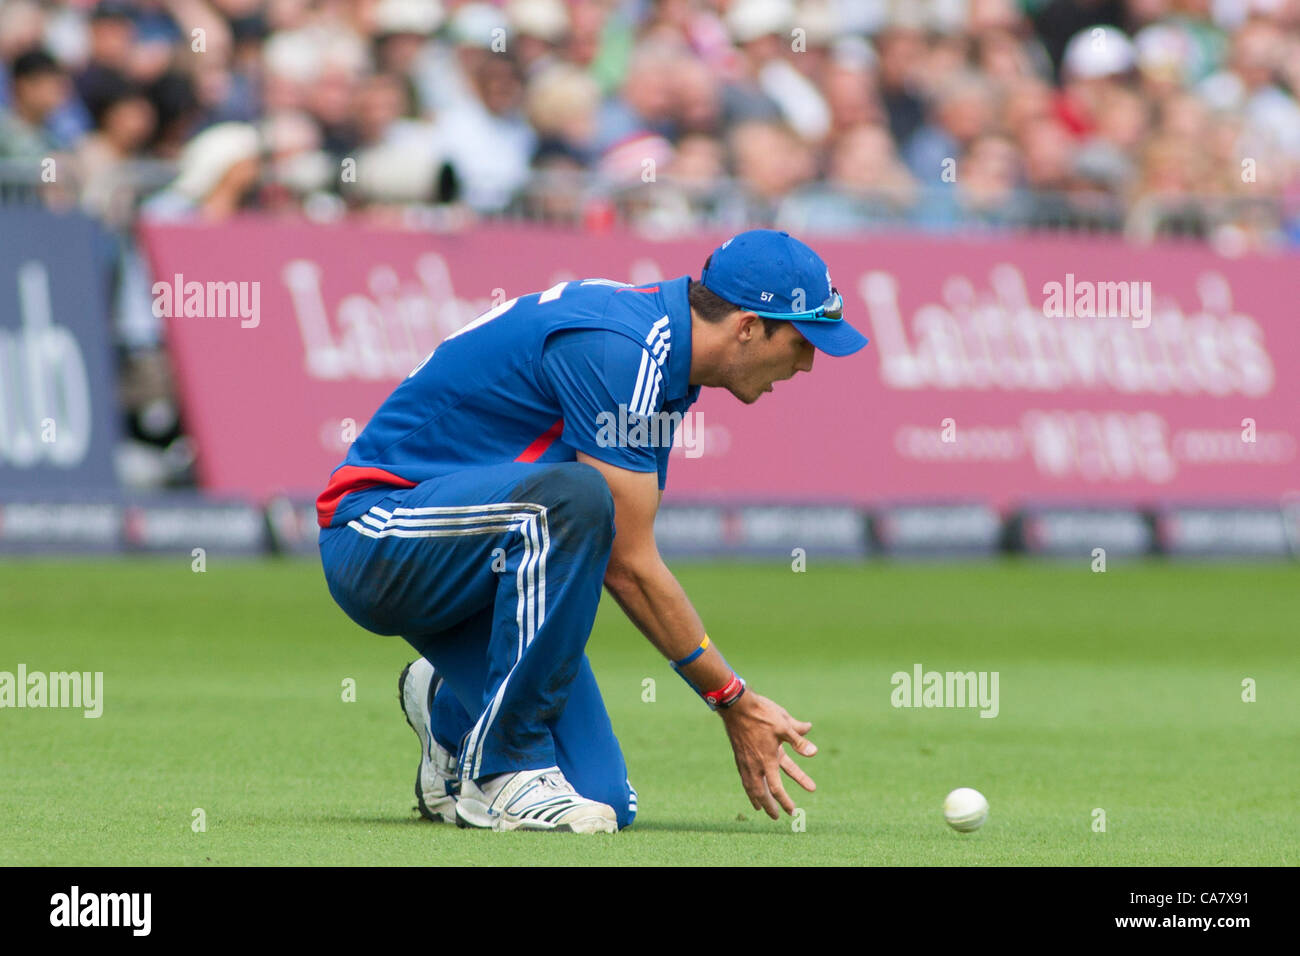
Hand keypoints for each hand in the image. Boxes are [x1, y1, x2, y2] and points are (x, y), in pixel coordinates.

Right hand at [718, 689, 816, 818]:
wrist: (736, 705)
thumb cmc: (762, 714)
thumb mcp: (785, 726)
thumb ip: (798, 741)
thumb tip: (813, 752)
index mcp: (768, 760)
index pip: (777, 788)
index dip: (785, 801)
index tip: (792, 810)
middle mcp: (754, 764)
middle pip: (761, 792)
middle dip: (769, 806)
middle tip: (776, 817)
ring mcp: (745, 760)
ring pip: (750, 786)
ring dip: (756, 798)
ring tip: (759, 808)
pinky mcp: (739, 754)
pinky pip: (745, 776)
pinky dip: (749, 785)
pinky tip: (750, 785)